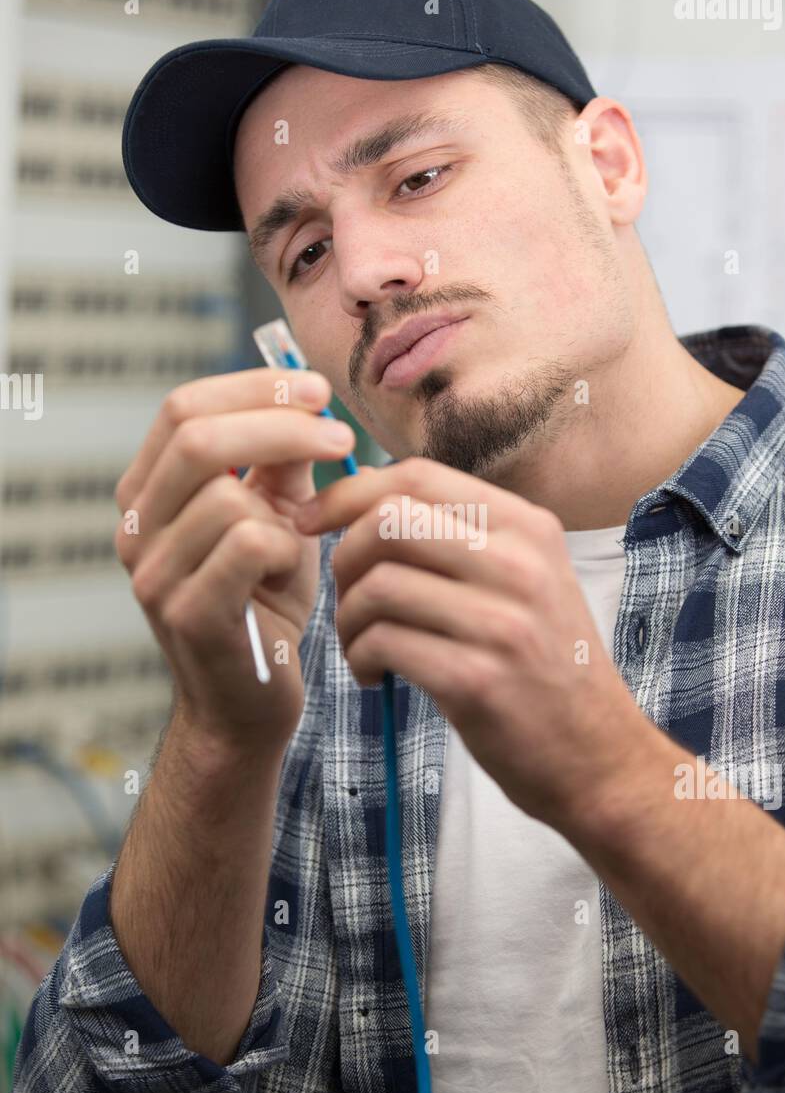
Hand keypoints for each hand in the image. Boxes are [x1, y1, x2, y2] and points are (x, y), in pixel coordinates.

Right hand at [114, 367, 354, 745]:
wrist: (251, 703)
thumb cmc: (266, 604)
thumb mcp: (277, 519)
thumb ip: (281, 462)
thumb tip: (305, 397)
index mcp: (148, 493)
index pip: (183, 408)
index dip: (254, 389)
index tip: (318, 393)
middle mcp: (134, 529)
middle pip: (197, 438)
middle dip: (281, 425)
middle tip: (343, 438)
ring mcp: (152, 574)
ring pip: (226, 497)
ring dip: (285, 512)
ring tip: (300, 542)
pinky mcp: (186, 613)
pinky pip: (247, 546)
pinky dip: (285, 551)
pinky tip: (289, 574)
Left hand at [293, 456, 650, 834]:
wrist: (597, 756)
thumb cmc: (545, 666)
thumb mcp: (527, 580)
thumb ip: (461, 537)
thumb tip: (366, 496)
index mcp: (528, 528)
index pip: (417, 476)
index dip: (348, 494)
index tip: (312, 521)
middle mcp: (520, 564)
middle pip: (388, 522)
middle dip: (344, 559)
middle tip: (347, 601)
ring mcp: (502, 623)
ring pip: (377, 584)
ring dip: (347, 618)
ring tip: (361, 646)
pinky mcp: (477, 680)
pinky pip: (383, 643)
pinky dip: (360, 658)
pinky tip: (374, 676)